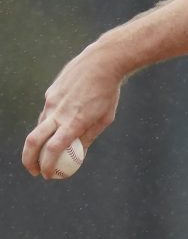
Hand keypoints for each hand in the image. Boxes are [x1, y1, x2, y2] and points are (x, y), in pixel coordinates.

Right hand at [22, 45, 123, 178]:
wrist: (102, 63)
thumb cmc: (108, 93)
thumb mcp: (104, 119)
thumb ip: (88, 136)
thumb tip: (78, 154)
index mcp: (74, 122)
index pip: (53, 149)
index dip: (47, 165)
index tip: (48, 175)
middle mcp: (59, 112)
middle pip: (33, 141)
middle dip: (29, 159)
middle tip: (34, 170)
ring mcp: (52, 101)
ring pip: (40, 126)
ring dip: (40, 141)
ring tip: (48, 149)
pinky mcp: (50, 93)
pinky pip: (47, 112)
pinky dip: (50, 122)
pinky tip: (62, 119)